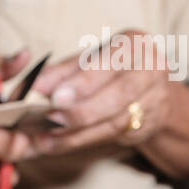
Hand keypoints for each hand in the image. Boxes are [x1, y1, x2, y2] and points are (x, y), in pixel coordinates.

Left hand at [25, 29, 173, 158]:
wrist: (149, 88)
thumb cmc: (111, 68)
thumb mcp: (87, 61)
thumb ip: (60, 73)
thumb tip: (32, 86)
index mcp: (134, 44)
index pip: (109, 63)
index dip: (83, 82)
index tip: (55, 96)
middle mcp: (151, 69)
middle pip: (119, 95)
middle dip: (81, 111)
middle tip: (50, 119)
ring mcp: (155, 99)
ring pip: (116, 121)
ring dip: (77, 133)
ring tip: (46, 138)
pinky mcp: (150, 125)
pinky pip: (113, 136)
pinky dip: (83, 141)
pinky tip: (59, 144)